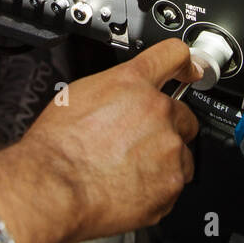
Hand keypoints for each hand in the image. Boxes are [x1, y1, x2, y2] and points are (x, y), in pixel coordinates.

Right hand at [15, 38, 201, 242]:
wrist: (55, 187)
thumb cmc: (58, 146)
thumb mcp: (79, 95)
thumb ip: (114, 91)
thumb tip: (122, 98)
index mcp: (132, 83)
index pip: (173, 55)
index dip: (183, 62)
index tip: (189, 69)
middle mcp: (157, 111)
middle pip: (183, 112)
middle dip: (166, 126)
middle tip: (138, 141)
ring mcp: (169, 147)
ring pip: (181, 151)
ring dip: (163, 158)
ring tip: (130, 169)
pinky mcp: (172, 182)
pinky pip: (174, 182)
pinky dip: (159, 186)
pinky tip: (131, 187)